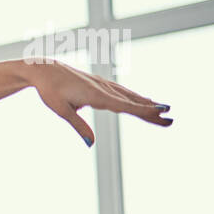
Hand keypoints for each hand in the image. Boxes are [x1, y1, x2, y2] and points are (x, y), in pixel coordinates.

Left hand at [28, 59, 171, 145]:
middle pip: (131, 102)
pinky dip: (134, 97)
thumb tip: (91, 144)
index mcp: (95, 95)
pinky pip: (121, 92)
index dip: (143, 110)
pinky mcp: (99, 83)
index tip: (162, 112)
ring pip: (128, 96)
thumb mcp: (61, 110)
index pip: (124, 106)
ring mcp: (102, 84)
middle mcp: (102, 88)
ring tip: (163, 110)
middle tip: (171, 119)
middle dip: (151, 111)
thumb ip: (78, 126)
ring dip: (146, 103)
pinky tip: (143, 100)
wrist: (42, 69)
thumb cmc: (49, 91)